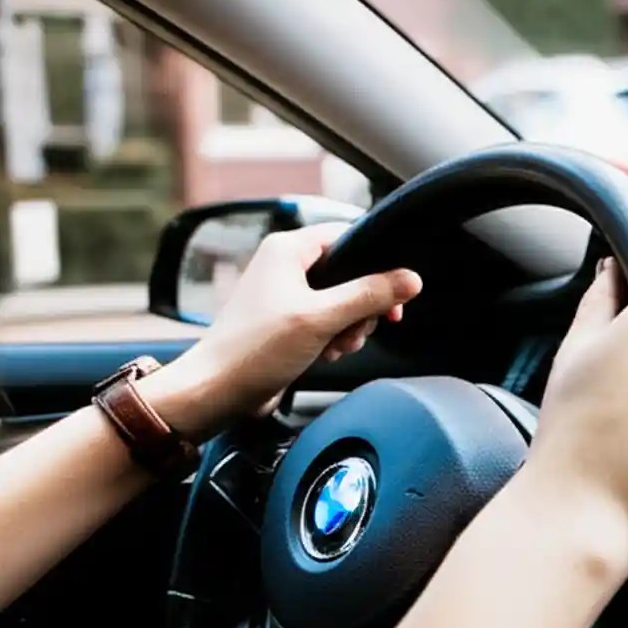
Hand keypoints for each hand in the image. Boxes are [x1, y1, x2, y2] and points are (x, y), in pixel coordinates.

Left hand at [140, 223, 422, 440]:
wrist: (217, 391)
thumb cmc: (254, 350)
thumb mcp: (321, 318)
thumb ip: (370, 295)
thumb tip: (411, 279)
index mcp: (288, 249)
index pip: (348, 236)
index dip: (376, 262)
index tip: (395, 289)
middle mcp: (286, 266)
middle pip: (350, 272)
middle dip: (363, 304)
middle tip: (361, 326)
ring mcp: (286, 294)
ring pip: (342, 300)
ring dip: (350, 325)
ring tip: (339, 345)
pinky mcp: (287, 321)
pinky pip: (327, 320)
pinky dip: (335, 336)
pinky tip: (328, 352)